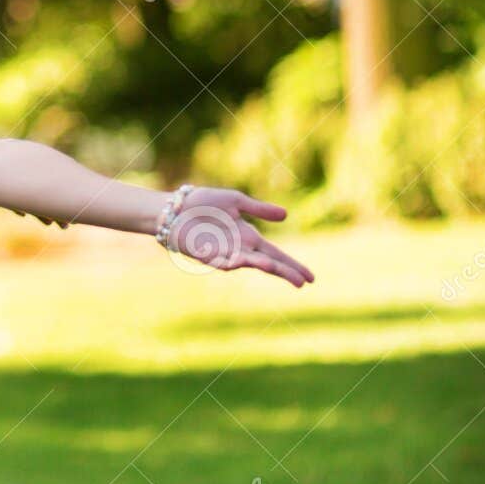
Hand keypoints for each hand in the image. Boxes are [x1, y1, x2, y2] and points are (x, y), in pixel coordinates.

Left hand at [163, 187, 314, 287]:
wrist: (173, 207)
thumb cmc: (203, 202)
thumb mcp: (236, 201)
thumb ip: (259, 209)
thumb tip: (286, 216)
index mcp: (249, 236)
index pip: (276, 254)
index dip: (292, 265)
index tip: (311, 278)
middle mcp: (239, 248)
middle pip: (267, 263)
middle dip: (284, 272)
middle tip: (302, 283)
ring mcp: (223, 253)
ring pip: (246, 263)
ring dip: (258, 264)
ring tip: (272, 265)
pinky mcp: (206, 255)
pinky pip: (221, 261)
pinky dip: (231, 262)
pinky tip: (241, 260)